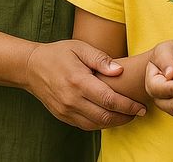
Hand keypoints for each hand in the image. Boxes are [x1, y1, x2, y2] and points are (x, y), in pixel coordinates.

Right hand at [24, 39, 145, 129]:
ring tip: (128, 116)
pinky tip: (110, 116)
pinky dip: (100, 124)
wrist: (31, 67)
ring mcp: (65, 110)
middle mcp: (71, 99)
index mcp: (78, 81)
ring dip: (114, 123)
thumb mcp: (80, 48)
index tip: (141, 107)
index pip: (109, 99)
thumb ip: (101, 59)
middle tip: (139, 113)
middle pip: (104, 116)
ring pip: (95, 124)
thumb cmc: (59, 54)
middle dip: (125, 117)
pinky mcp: (62, 116)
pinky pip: (85, 125)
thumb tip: (119, 71)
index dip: (128, 106)